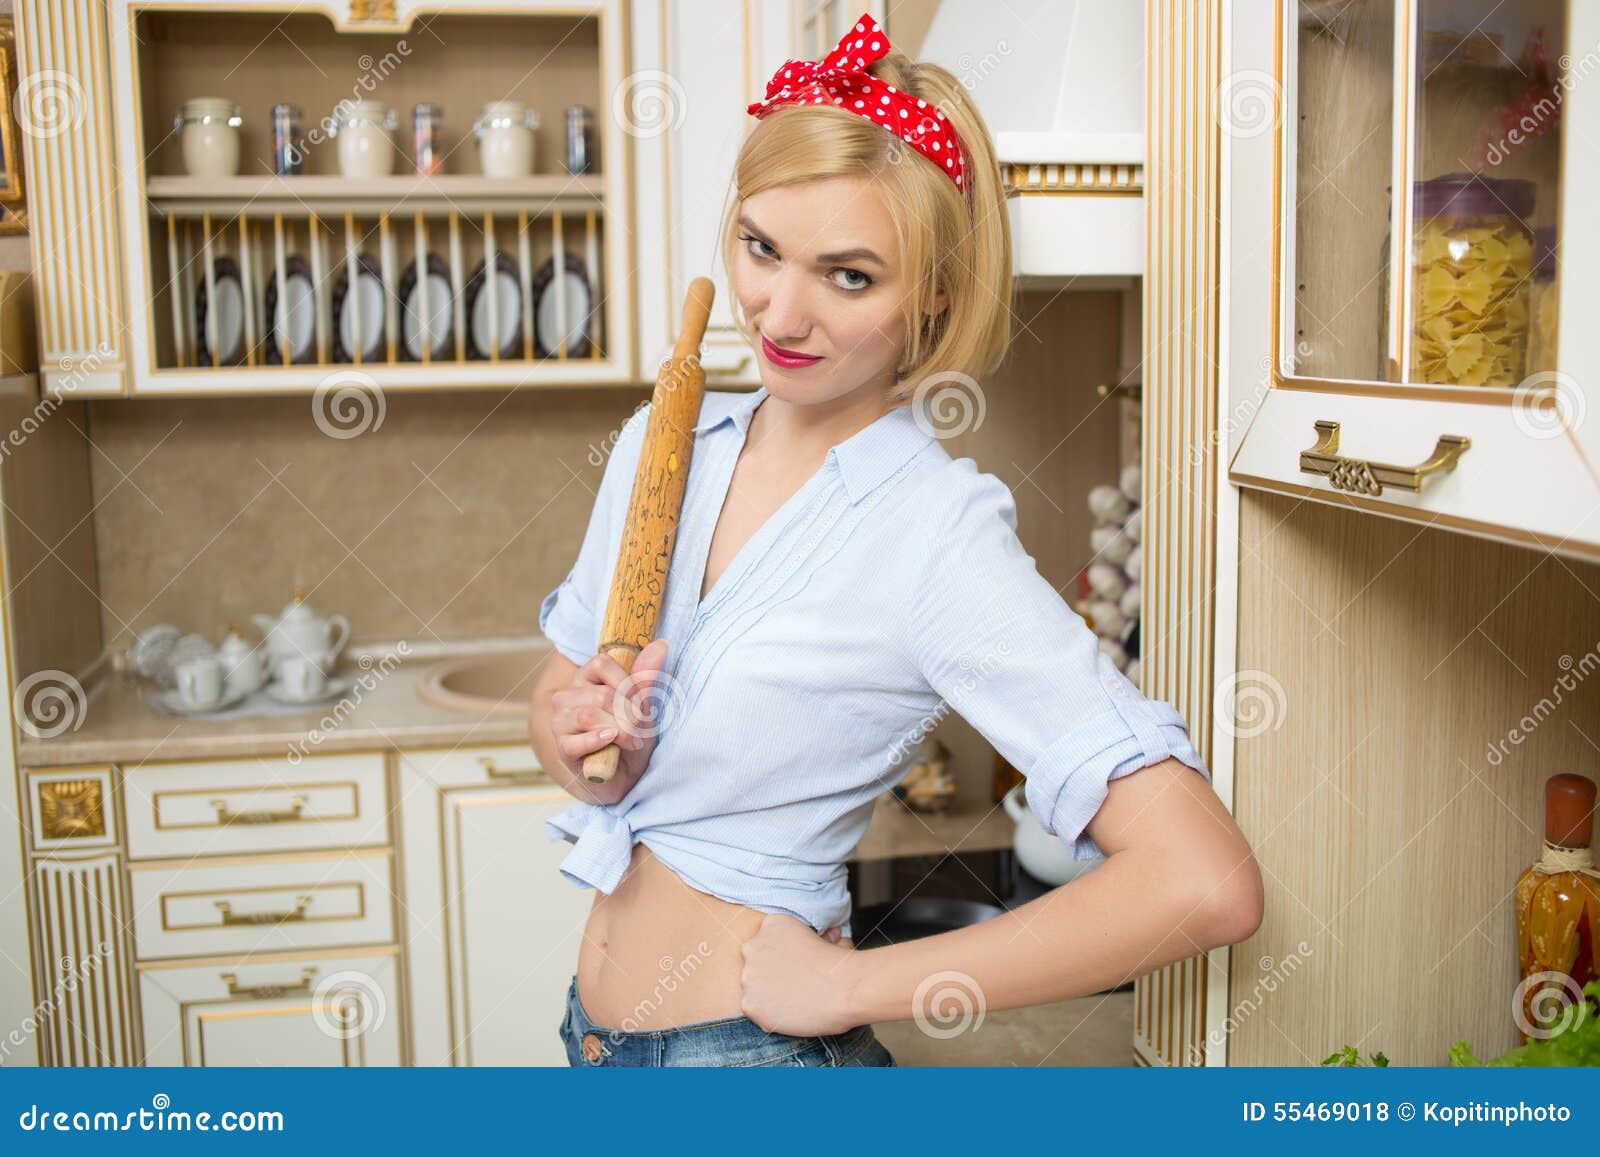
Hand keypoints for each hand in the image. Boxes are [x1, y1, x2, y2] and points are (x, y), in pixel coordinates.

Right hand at [548, 639, 668, 805]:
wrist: (626, 776)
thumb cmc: (631, 737)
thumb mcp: (642, 705)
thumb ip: (646, 677)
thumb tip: (662, 644)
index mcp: (585, 679)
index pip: (601, 663)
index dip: (626, 683)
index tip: (640, 704)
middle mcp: (566, 697)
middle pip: (601, 694)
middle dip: (628, 714)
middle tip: (639, 730)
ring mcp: (560, 723)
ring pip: (588, 716)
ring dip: (619, 731)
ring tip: (631, 742)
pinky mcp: (562, 748)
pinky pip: (577, 742)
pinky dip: (599, 742)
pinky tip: (611, 743)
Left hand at [738, 913, 860, 1035]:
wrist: (846, 989)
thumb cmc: (840, 964)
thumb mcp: (824, 937)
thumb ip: (809, 938)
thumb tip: (825, 936)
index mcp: (771, 925)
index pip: (765, 942)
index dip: (780, 957)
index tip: (795, 967)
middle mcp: (753, 947)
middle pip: (754, 964)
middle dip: (770, 975)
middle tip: (794, 986)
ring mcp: (748, 976)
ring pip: (752, 988)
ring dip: (768, 995)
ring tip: (795, 1001)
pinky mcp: (749, 1004)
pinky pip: (755, 1011)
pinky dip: (769, 1016)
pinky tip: (791, 1014)